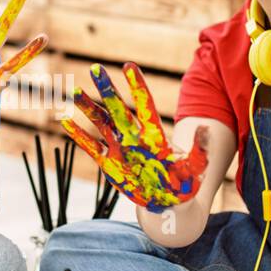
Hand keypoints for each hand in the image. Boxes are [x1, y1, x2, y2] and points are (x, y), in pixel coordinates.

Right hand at [60, 62, 208, 212]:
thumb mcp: (195, 168)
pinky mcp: (108, 163)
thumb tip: (205, 128)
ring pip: (101, 123)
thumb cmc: (183, 184)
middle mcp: (134, 136)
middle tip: (95, 68)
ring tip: (75, 92)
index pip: (144, 104)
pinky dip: (78, 135)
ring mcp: (119, 148)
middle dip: (107, 89)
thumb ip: (200, 150)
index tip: (128, 66)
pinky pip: (90, 147)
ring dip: (88, 108)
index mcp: (154, 135)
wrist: (167, 204)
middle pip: (118, 108)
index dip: (136, 86)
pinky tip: (65, 120)